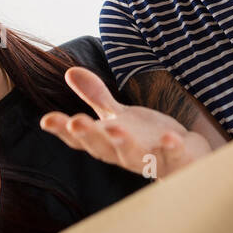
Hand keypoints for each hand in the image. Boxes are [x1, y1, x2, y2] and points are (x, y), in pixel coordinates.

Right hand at [40, 67, 210, 178]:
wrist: (185, 157)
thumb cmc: (144, 137)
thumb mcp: (118, 116)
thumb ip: (96, 97)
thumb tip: (70, 71)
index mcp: (108, 142)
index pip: (81, 139)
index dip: (62, 131)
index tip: (46, 121)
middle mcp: (124, 154)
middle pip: (103, 148)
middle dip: (89, 136)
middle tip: (74, 123)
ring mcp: (150, 159)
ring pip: (134, 156)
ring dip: (125, 144)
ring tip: (117, 131)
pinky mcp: (175, 160)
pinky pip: (173, 156)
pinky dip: (171, 148)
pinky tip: (170, 137)